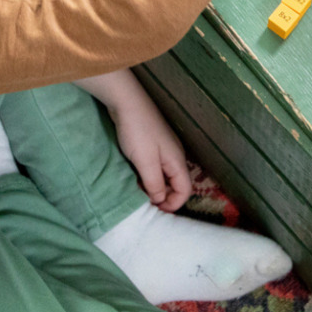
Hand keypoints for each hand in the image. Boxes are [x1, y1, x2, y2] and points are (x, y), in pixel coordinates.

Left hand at [74, 69, 190, 211]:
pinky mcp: (152, 145)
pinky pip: (155, 167)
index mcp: (177, 161)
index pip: (185, 190)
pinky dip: (147, 176)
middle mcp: (174, 156)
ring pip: (164, 176)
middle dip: (163, 197)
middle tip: (144, 203)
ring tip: (138, 192)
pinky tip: (135, 177)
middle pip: (176, 184)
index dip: (173, 204)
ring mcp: (164, 150)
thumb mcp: (145, 161)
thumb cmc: (137, 132)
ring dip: (153, 187)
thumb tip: (160, 200)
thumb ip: (154, 183)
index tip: (154, 210)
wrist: (126, 102)